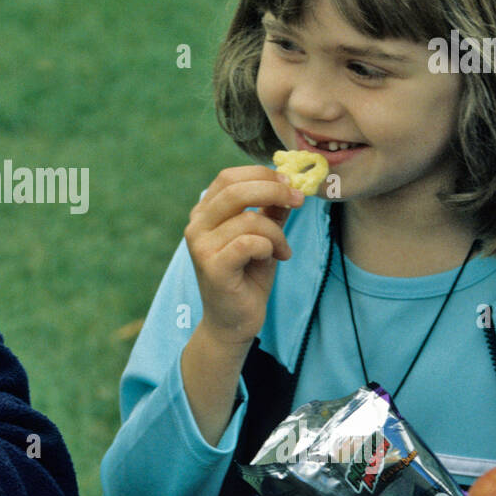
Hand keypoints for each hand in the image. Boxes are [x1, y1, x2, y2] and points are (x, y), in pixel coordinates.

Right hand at [183, 165, 302, 348]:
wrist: (233, 321)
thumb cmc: (247, 277)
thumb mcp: (263, 236)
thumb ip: (271, 211)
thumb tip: (289, 184)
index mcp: (204, 213)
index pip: (228, 177)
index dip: (261, 174)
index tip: (289, 182)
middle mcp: (196, 226)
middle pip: (235, 190)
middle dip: (274, 190)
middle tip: (299, 200)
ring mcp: (201, 247)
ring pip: (249, 219)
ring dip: (277, 233)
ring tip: (283, 250)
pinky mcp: (212, 267)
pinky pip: (249, 243)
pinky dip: (269, 247)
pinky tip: (274, 258)